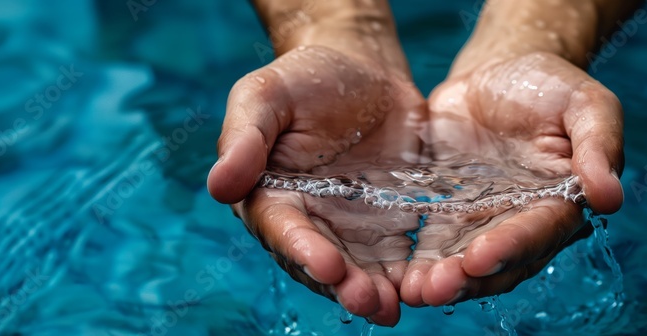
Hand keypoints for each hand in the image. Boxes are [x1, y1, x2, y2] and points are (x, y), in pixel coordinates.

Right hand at [207, 45, 426, 325]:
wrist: (363, 69)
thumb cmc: (305, 77)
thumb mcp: (267, 94)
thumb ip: (244, 137)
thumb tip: (218, 186)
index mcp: (272, 196)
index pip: (284, 230)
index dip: (304, 250)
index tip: (327, 264)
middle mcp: (310, 222)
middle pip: (323, 264)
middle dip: (344, 286)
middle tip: (367, 300)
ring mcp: (352, 229)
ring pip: (361, 272)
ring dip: (375, 294)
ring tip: (392, 307)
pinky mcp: (391, 226)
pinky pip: (400, 258)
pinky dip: (410, 277)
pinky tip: (427, 288)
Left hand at [400, 52, 623, 305]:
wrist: (499, 74)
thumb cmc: (551, 85)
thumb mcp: (585, 102)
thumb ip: (599, 144)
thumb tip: (610, 197)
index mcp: (561, 201)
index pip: (539, 231)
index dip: (512, 246)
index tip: (481, 256)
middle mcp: (522, 222)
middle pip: (500, 262)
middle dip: (469, 277)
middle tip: (437, 288)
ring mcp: (482, 222)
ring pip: (464, 262)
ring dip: (442, 281)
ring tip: (414, 291)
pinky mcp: (446, 214)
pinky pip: (431, 244)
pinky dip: (416, 262)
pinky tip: (394, 276)